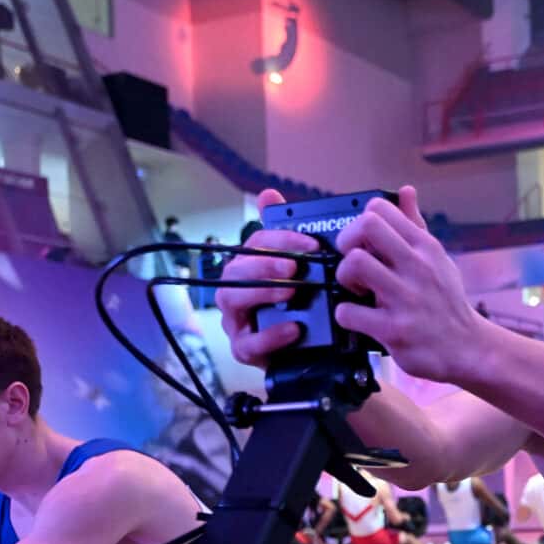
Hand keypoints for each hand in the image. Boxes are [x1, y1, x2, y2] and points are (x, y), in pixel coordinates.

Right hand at [214, 188, 319, 367]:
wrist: (309, 351)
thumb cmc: (298, 305)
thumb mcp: (299, 269)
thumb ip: (285, 234)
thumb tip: (268, 193)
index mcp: (248, 266)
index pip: (256, 243)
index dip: (281, 240)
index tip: (310, 244)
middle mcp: (235, 289)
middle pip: (236, 269)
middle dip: (265, 264)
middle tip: (295, 266)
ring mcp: (236, 320)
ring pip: (233, 299)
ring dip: (262, 292)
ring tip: (291, 291)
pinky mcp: (244, 349)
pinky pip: (248, 343)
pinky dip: (271, 335)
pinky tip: (294, 328)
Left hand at [332, 186, 484, 384]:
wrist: (467, 348)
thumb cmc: (447, 302)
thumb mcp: (438, 259)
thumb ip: (415, 225)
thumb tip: (405, 191)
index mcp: (424, 247)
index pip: (380, 208)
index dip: (360, 222)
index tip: (362, 243)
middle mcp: (416, 267)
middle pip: (366, 227)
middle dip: (346, 243)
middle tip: (352, 264)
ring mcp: (405, 298)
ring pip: (354, 264)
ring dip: (343, 277)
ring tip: (355, 291)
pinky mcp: (394, 330)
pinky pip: (349, 312)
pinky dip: (345, 315)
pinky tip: (358, 318)